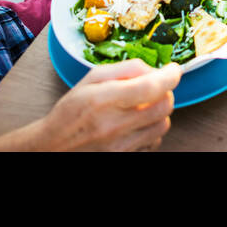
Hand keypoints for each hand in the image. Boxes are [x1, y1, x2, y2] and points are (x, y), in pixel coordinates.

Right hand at [19, 60, 181, 150]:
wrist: (53, 146)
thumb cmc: (71, 111)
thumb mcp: (91, 79)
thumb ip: (126, 69)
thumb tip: (154, 69)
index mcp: (104, 100)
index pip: (150, 88)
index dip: (169, 76)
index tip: (173, 70)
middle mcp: (114, 125)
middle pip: (163, 106)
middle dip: (166, 92)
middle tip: (156, 87)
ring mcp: (121, 146)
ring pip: (163, 125)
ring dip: (160, 112)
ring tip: (144, 106)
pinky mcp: (125, 157)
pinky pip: (154, 142)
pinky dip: (152, 130)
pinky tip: (138, 124)